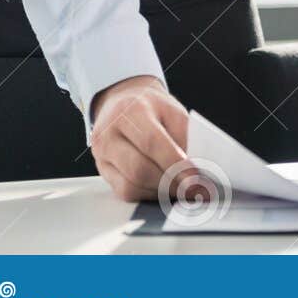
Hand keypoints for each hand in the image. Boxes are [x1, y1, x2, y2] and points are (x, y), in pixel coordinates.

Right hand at [89, 75, 201, 201]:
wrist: (123, 103)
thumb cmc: (153, 108)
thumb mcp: (173, 112)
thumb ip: (184, 139)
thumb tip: (196, 171)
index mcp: (131, 111)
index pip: (152, 143)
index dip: (175, 165)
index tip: (196, 180)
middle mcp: (109, 133)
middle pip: (139, 169)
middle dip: (170, 183)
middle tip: (192, 190)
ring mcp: (101, 154)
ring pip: (131, 185)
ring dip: (160, 192)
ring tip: (180, 190)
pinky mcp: (102, 170)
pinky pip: (124, 191)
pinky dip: (147, 194)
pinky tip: (162, 189)